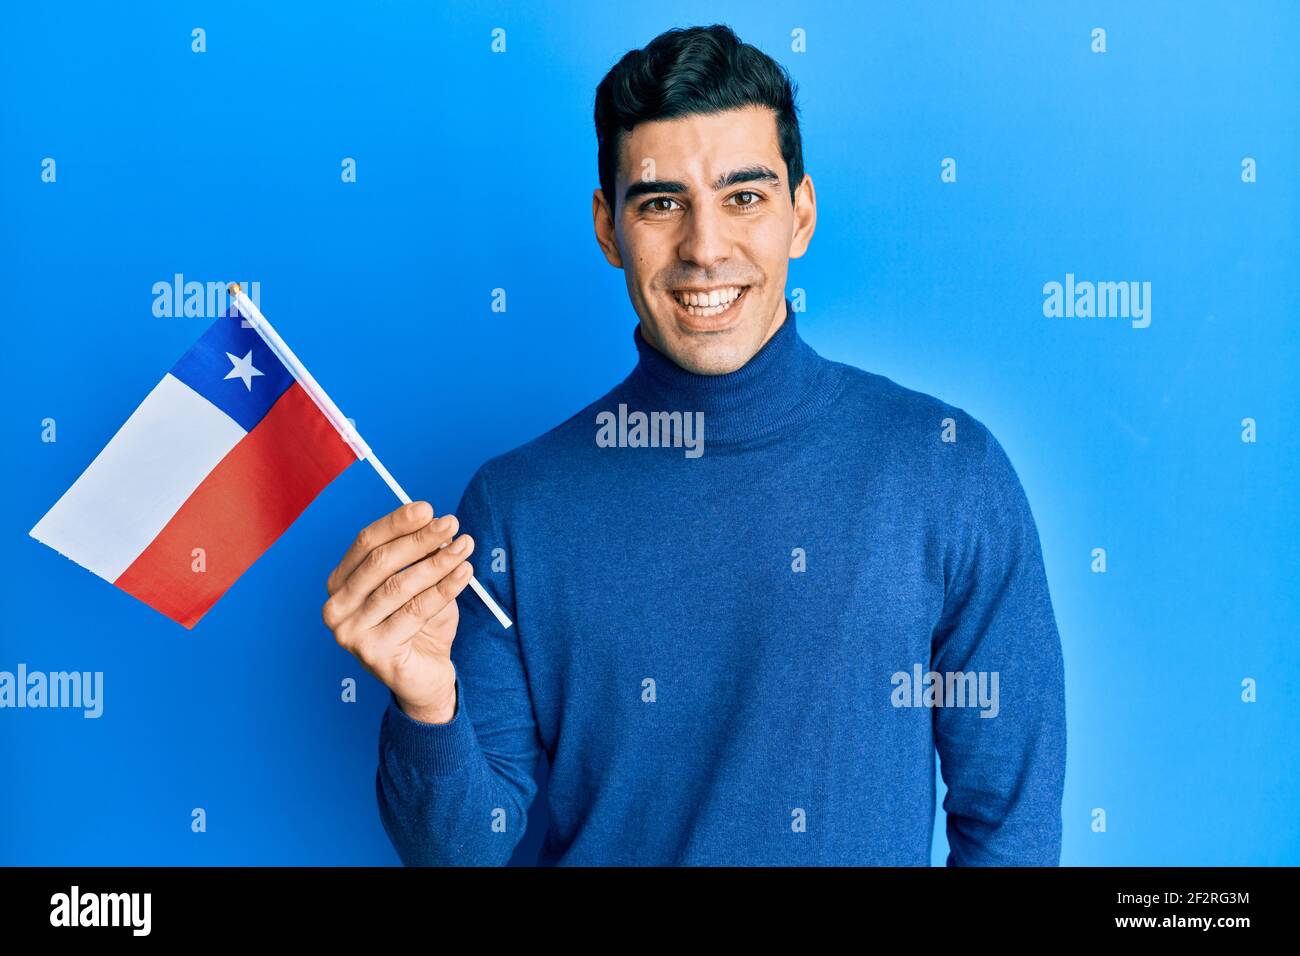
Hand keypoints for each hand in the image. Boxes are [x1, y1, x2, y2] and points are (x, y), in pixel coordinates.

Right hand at [322, 501, 474, 723]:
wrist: (426, 680)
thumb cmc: (420, 627)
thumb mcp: (421, 584)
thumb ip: (421, 557)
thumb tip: (436, 525)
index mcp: (340, 584)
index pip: (365, 543)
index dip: (397, 523)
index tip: (428, 508)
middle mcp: (336, 608)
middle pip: (380, 562)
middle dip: (419, 539)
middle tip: (452, 523)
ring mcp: (350, 633)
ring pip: (399, 586)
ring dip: (436, 562)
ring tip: (465, 547)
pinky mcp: (373, 653)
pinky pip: (415, 612)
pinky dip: (444, 589)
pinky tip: (464, 573)